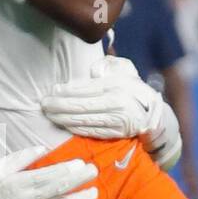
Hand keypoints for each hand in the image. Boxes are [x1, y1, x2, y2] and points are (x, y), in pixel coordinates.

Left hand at [41, 56, 182, 168]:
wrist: (154, 114)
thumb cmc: (133, 88)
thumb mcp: (124, 69)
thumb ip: (107, 65)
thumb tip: (93, 71)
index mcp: (116, 84)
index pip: (85, 88)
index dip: (65, 91)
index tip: (52, 91)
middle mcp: (117, 102)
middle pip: (80, 105)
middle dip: (58, 106)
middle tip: (44, 105)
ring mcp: (116, 120)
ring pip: (83, 120)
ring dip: (62, 118)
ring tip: (49, 114)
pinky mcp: (116, 133)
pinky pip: (91, 131)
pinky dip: (75, 128)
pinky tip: (64, 124)